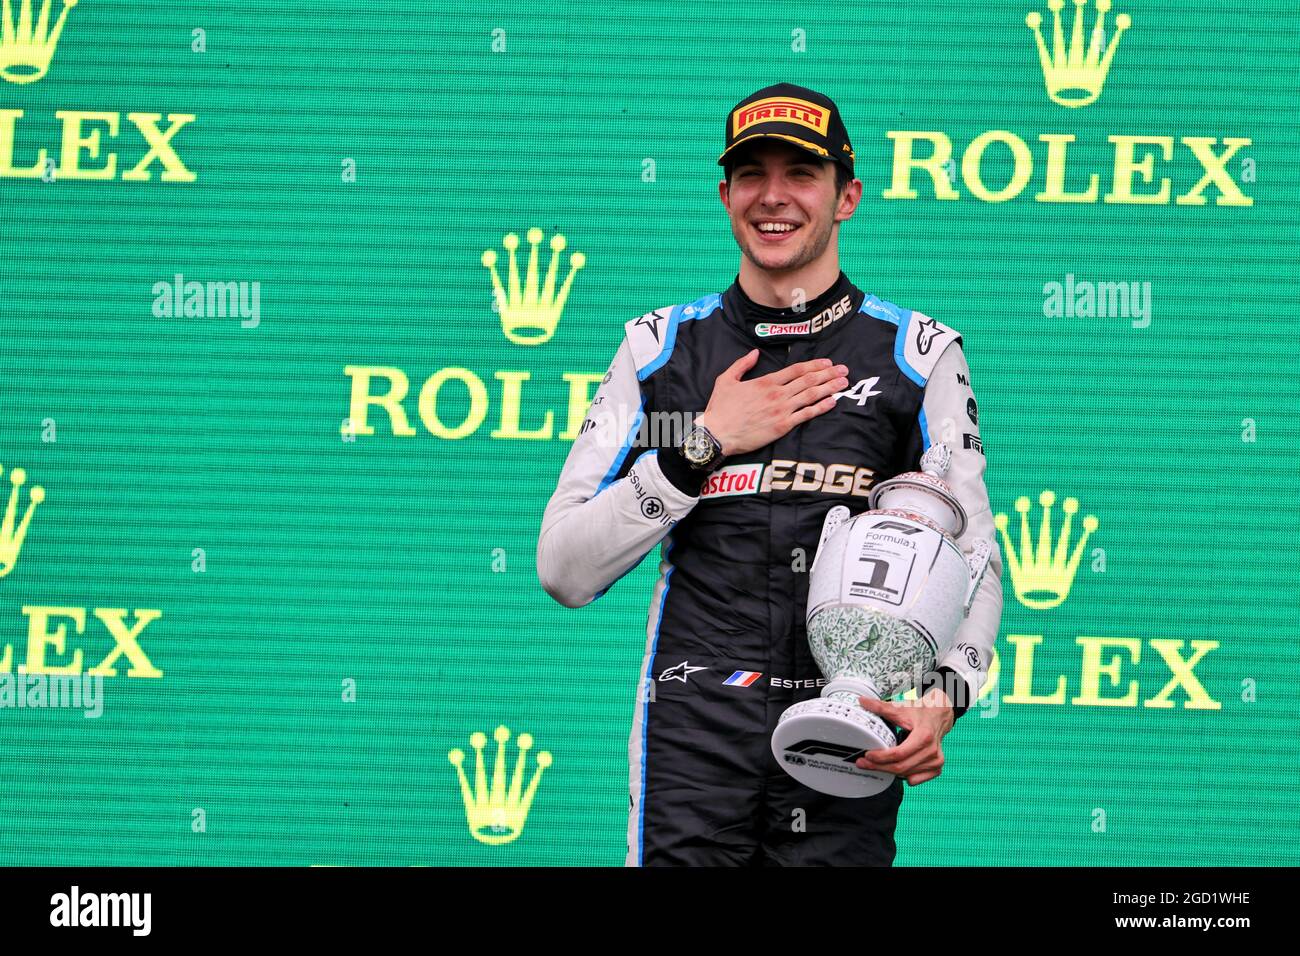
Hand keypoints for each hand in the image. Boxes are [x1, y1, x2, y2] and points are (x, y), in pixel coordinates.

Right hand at [696, 351, 848, 456]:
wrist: (718, 433)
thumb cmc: (720, 408)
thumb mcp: (725, 380)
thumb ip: (741, 364)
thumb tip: (754, 353)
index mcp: (766, 382)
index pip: (796, 370)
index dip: (814, 365)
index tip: (827, 363)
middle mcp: (777, 394)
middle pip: (809, 380)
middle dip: (829, 374)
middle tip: (844, 370)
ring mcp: (781, 410)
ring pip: (811, 395)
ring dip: (830, 387)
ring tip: (844, 383)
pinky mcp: (782, 426)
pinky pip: (806, 415)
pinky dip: (821, 407)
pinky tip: (832, 402)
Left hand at [854, 687, 955, 786]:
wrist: (939, 716)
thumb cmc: (920, 712)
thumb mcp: (901, 708)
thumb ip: (881, 707)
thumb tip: (862, 701)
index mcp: (923, 736)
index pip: (899, 754)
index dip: (881, 757)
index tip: (867, 755)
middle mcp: (932, 751)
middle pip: (901, 767)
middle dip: (880, 767)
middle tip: (863, 763)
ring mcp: (935, 761)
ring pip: (906, 774)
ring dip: (889, 771)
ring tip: (875, 764)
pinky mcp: (936, 767)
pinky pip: (916, 779)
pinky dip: (904, 776)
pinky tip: (895, 768)